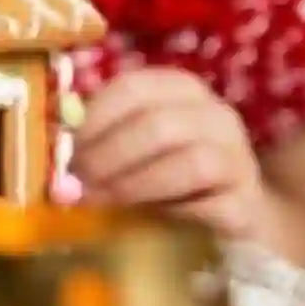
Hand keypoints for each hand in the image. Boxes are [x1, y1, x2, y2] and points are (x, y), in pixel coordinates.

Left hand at [71, 68, 263, 237]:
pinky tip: (149, 217)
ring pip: (189, 163)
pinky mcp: (247, 202)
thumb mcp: (134, 147)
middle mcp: (216, 115)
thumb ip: (99, 141)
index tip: (67, 148)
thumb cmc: (167, 172)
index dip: (94, 118)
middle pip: (158, 125)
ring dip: (134, 184)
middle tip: (78, 181)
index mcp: (181, 90)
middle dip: (108, 155)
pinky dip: (172, 212)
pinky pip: (209, 205)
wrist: (235, 210)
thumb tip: (57, 155)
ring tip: (101, 200)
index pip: (133, 88)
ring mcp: (238, 158)